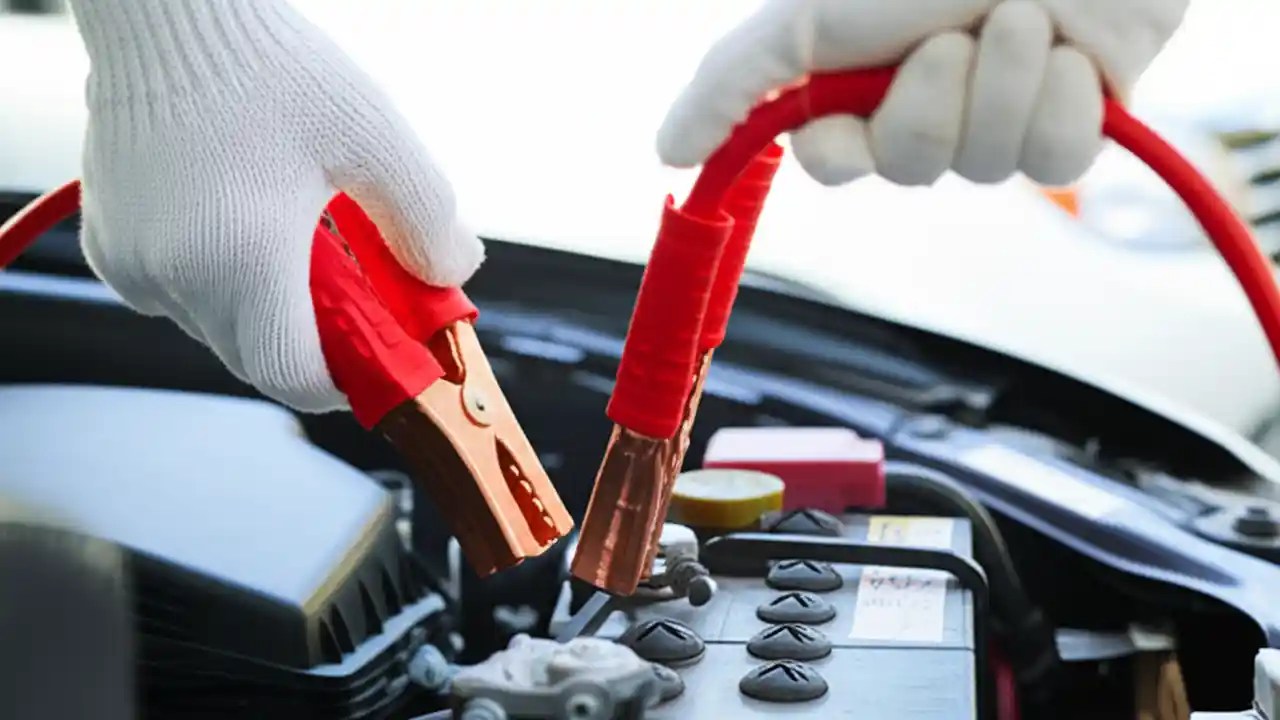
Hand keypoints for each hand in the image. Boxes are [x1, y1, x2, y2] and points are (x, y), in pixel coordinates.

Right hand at [68, 0, 482, 411]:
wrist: (167, 23)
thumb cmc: (273, 72)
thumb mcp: (377, 140)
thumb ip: (427, 218)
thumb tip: (454, 272)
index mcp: (241, 259)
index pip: (293, 376)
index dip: (342, 384)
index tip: (377, 363)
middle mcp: (176, 276)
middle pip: (259, 359)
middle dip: (312, 346)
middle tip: (353, 302)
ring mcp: (134, 265)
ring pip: (219, 330)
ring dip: (265, 310)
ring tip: (297, 246)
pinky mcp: (110, 248)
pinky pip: (177, 297)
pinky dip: (218, 283)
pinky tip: (242, 227)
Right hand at [658, 0, 1188, 186]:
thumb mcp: (805, 15)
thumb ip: (731, 84)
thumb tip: (668, 155)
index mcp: (862, 80)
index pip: (836, 162)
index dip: (846, 149)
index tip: (853, 107)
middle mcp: (925, 106)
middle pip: (914, 166)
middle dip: (933, 96)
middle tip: (950, 33)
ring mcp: (997, 119)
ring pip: (989, 165)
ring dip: (1005, 80)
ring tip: (1021, 17)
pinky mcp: (1069, 124)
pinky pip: (1056, 159)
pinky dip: (1064, 97)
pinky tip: (1070, 51)